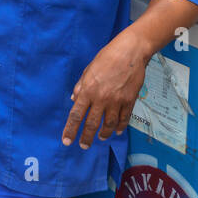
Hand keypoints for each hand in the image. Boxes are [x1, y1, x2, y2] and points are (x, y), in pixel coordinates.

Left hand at [61, 30, 150, 149]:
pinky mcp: (129, 100)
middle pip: (92, 124)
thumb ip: (81, 86)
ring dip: (104, 134)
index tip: (67, 141)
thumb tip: (73, 99)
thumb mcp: (88, 70)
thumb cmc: (107, 57)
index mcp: (88, 90)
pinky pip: (123, 119)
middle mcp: (101, 98)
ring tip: (100, 138)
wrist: (130, 51)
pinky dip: (120, 127)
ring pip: (109, 124)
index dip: (71, 130)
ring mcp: (116, 101)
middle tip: (83, 146)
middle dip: (86, 138)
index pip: (76, 115)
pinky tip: (116, 132)